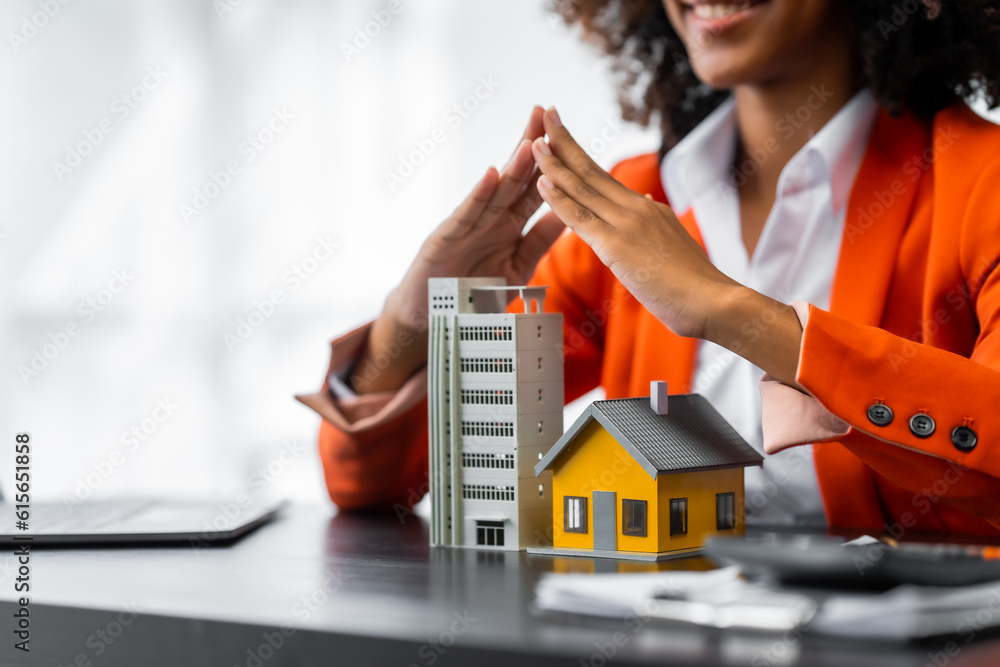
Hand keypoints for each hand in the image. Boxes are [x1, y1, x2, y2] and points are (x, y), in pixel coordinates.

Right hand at [356, 107, 565, 392]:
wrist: (433, 317)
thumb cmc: (474, 292)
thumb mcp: (517, 267)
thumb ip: (539, 241)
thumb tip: (568, 214)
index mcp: (510, 224)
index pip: (536, 188)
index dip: (554, 162)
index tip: (571, 135)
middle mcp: (490, 218)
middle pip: (516, 177)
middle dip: (532, 145)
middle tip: (548, 113)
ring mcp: (468, 224)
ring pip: (495, 191)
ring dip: (513, 165)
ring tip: (531, 139)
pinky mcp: (446, 237)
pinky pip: (466, 214)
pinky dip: (479, 195)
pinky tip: (491, 175)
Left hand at [530, 106, 736, 339]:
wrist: (713, 300)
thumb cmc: (695, 283)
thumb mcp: (673, 241)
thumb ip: (655, 220)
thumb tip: (647, 202)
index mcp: (647, 209)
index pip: (604, 177)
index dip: (580, 155)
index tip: (563, 133)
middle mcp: (636, 209)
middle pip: (591, 171)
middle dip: (565, 142)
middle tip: (546, 114)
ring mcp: (626, 225)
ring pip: (583, 189)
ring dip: (555, 165)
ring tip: (534, 142)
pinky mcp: (616, 247)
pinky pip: (581, 219)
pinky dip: (559, 199)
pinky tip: (542, 183)